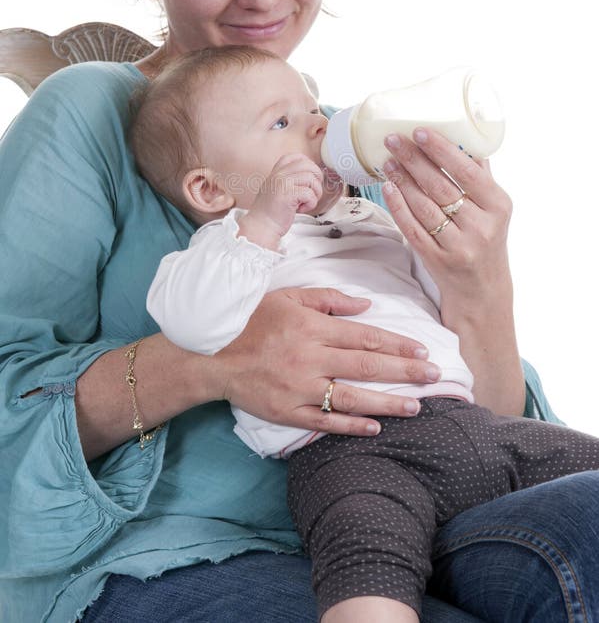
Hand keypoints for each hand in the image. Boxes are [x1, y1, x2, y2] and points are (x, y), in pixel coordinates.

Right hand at [209, 287, 441, 435]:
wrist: (211, 353)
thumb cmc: (252, 319)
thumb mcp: (289, 296)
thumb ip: (329, 299)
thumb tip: (367, 305)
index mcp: (313, 328)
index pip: (365, 337)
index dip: (397, 344)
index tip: (422, 349)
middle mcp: (310, 358)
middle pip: (367, 366)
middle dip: (405, 372)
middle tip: (434, 376)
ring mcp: (299, 388)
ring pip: (352, 397)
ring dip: (387, 402)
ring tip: (416, 406)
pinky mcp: (287, 411)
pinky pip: (325, 421)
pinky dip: (351, 425)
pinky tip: (376, 427)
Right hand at [239, 154, 323, 248]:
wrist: (261, 227)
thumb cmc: (271, 212)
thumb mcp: (277, 189)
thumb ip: (289, 180)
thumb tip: (312, 176)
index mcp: (276, 172)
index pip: (296, 157)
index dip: (308, 166)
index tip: (309, 179)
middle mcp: (278, 175)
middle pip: (308, 165)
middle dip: (317, 179)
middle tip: (312, 192)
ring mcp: (282, 183)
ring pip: (312, 179)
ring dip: (315, 193)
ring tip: (306, 202)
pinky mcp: (287, 195)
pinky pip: (310, 193)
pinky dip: (311, 203)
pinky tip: (301, 209)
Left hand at [381, 128, 523, 414]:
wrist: (482, 294)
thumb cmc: (486, 244)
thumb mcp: (494, 211)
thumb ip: (481, 178)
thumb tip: (467, 141)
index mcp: (498, 207)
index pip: (467, 171)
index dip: (441, 150)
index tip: (420, 131)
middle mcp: (481, 226)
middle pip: (440, 186)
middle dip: (413, 159)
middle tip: (393, 140)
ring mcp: (458, 246)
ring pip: (424, 206)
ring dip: (402, 180)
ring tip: (387, 160)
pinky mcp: (437, 260)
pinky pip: (412, 228)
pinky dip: (398, 206)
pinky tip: (388, 187)